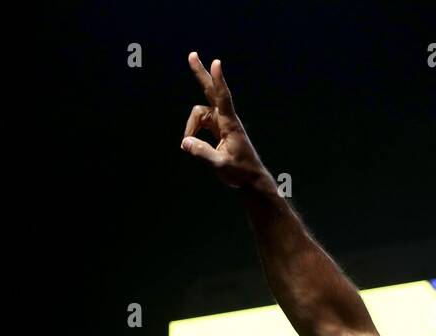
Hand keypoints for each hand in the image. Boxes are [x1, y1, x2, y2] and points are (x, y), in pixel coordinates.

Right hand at [180, 52, 269, 188]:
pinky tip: (189, 143)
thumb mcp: (220, 165)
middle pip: (211, 92)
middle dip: (201, 74)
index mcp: (230, 124)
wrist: (250, 178)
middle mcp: (225, 119)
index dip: (218, 81)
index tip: (216, 63)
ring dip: (190, 127)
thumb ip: (202, 153)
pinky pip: (200, 124)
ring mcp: (220, 123)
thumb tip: (185, 142)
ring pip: (199, 114)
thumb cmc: (240, 172)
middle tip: (192, 55)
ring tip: (186, 144)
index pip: (223, 98)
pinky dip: (192, 132)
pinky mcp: (217, 129)